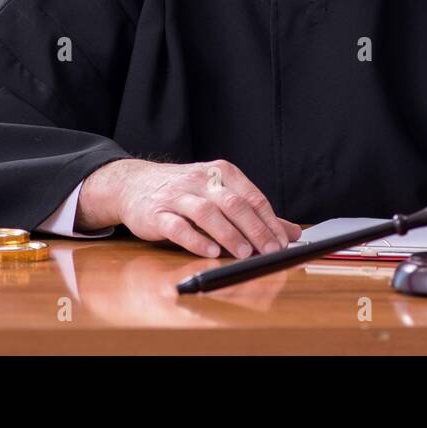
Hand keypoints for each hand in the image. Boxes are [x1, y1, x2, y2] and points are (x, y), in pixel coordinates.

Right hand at [78, 158, 301, 258]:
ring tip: (243, 253)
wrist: (134, 184)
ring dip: (228, 234)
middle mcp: (200, 181)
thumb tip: (292, 232)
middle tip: (269, 251)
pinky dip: (196, 239)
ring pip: (207, 213)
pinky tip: (210, 252)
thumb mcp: (219, 195)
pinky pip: (178, 226)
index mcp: (220, 173)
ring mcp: (177, 196)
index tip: (283, 242)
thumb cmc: (184, 192)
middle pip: (233, 204)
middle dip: (255, 229)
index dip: (269, 221)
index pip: (251, 197)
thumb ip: (255, 214)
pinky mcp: (157, 213)